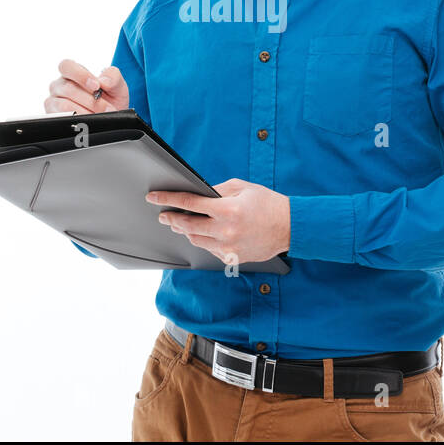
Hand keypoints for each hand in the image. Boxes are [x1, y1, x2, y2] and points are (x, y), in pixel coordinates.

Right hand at [45, 59, 128, 114]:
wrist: (110, 119)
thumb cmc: (110, 99)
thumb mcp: (117, 86)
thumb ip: (113, 77)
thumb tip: (104, 81)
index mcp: (72, 72)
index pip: (67, 66)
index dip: (81, 75)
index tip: (96, 86)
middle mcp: (60, 85)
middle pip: (69, 89)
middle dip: (91, 100)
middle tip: (107, 108)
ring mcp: (54, 101)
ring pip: (65, 106)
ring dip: (85, 112)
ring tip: (100, 117)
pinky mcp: (53, 116)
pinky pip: (62, 119)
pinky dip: (78, 121)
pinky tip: (88, 122)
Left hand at [145, 178, 290, 266]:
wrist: (289, 226)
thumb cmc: (268, 204)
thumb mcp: (242, 187)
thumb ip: (218, 190)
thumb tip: (198, 194)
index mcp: (227, 209)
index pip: (189, 204)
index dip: (168, 199)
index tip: (154, 197)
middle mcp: (226, 230)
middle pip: (187, 226)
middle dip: (172, 219)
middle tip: (164, 215)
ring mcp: (229, 247)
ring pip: (196, 240)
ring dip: (185, 231)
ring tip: (180, 224)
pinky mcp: (233, 257)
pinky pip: (210, 250)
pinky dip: (203, 241)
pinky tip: (202, 234)